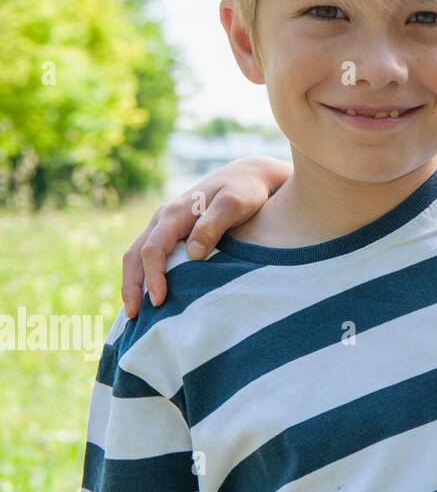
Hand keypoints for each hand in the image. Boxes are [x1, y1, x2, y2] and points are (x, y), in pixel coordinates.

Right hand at [121, 156, 291, 317]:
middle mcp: (163, 219)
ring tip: (134, 313)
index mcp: (174, 213)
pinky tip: (150, 295)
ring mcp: (166, 225)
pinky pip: (150, 255)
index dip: (152, 276)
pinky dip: (144, 275)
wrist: (249, 175)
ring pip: (138, 256)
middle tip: (132, 316)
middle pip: (135, 255)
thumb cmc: (245, 190)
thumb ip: (213, 225)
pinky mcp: (173, 232)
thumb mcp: (234, 204)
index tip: (158, 301)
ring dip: (134, 283)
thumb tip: (193, 254)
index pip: (153, 249)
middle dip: (131, 286)